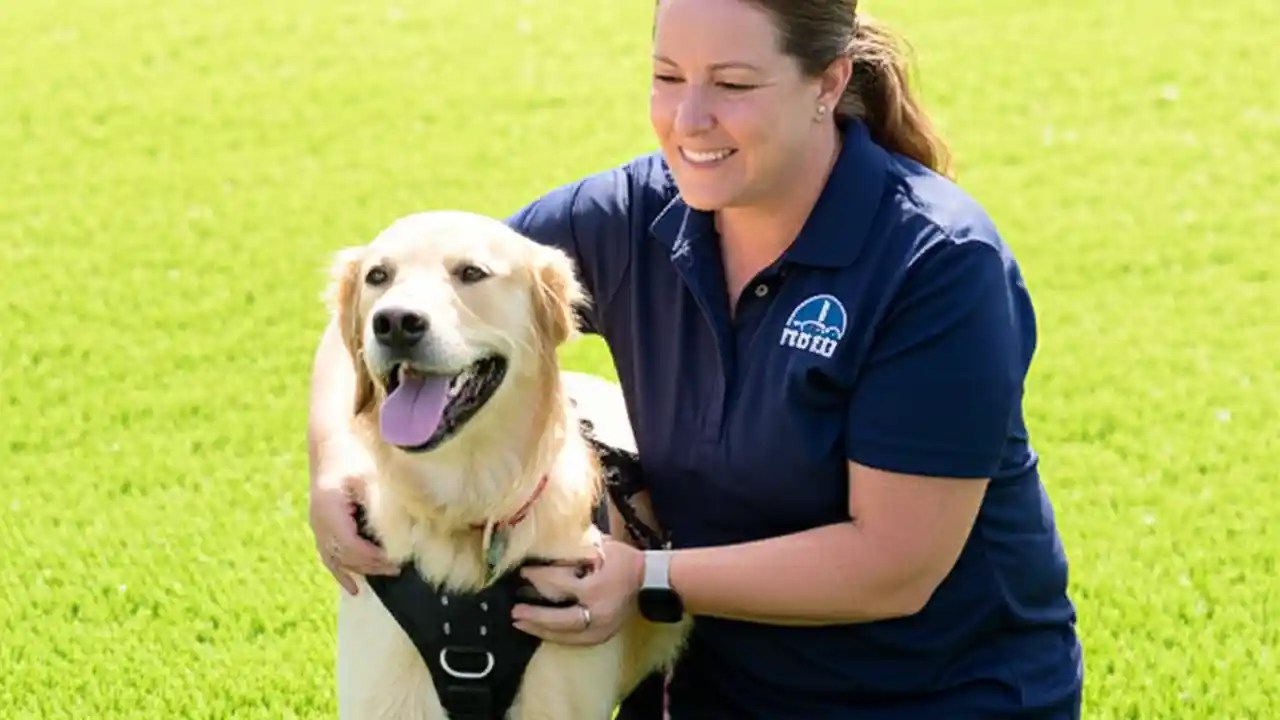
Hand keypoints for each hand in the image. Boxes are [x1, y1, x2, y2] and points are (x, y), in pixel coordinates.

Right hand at [309, 445, 399, 594]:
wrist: (329, 441)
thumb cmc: (352, 454)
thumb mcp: (368, 476)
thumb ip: (378, 503)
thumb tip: (398, 530)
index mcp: (330, 510)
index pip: (353, 547)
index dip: (375, 559)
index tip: (398, 560)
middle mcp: (319, 522)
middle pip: (346, 557)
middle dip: (373, 566)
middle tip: (399, 568)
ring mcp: (317, 525)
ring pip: (337, 560)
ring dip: (360, 570)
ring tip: (386, 574)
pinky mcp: (320, 525)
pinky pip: (329, 556)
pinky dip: (341, 572)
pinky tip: (353, 588)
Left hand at [511, 537, 644, 645]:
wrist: (651, 580)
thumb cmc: (624, 560)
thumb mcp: (601, 547)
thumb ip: (574, 548)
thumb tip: (544, 545)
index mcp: (596, 589)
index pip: (560, 585)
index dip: (539, 578)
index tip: (523, 573)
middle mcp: (598, 612)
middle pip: (560, 620)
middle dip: (536, 617)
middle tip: (515, 612)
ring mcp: (602, 628)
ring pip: (566, 635)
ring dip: (542, 630)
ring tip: (521, 624)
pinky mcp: (603, 635)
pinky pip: (575, 640)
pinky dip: (557, 636)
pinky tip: (542, 632)